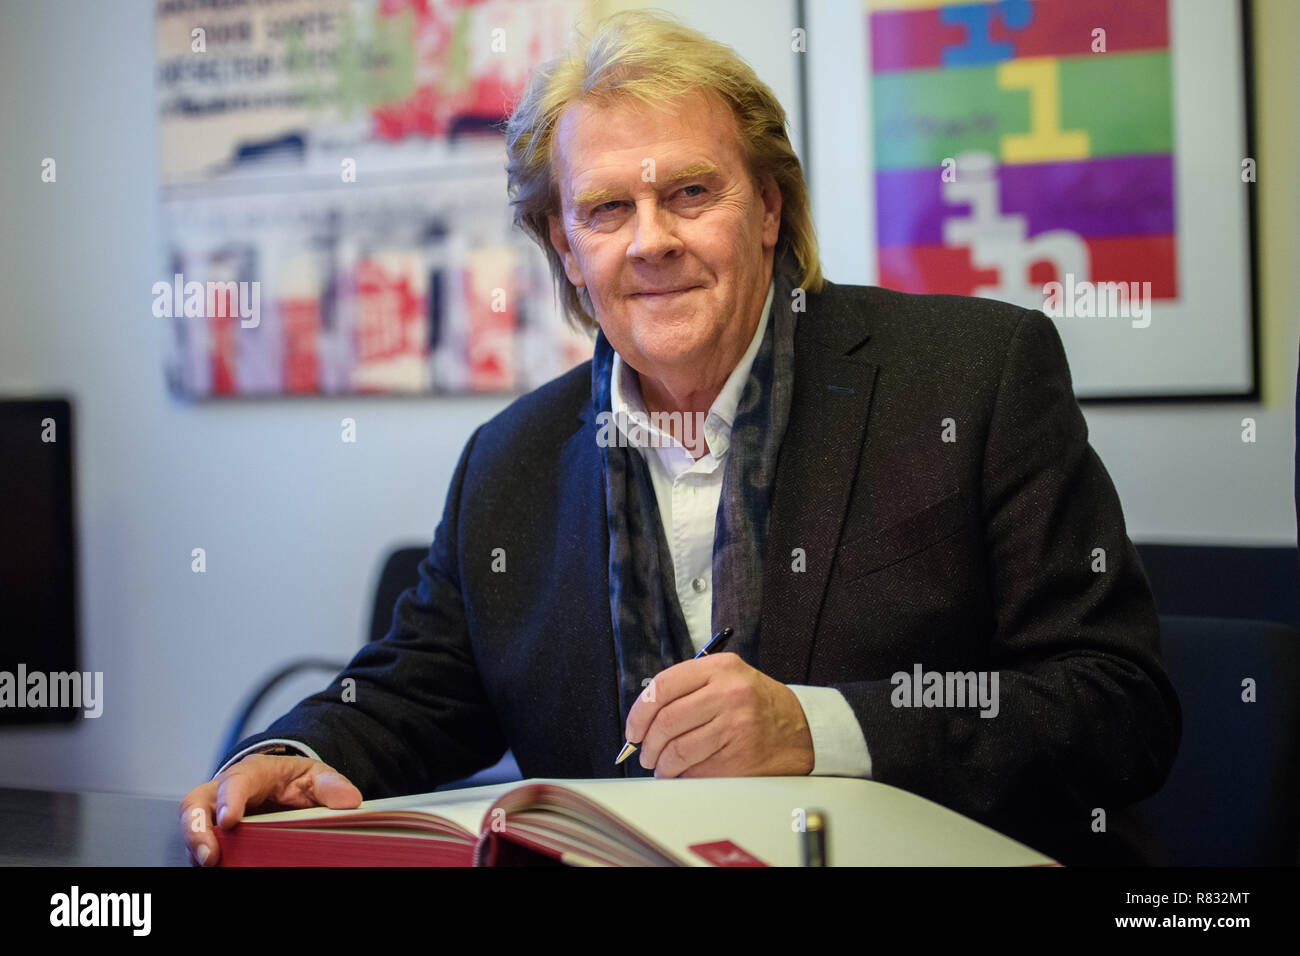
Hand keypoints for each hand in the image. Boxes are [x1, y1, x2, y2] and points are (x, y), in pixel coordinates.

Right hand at [178, 754, 361, 866]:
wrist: (283, 786)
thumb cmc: (296, 780)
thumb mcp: (318, 776)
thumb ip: (332, 785)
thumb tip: (350, 801)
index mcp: (252, 773)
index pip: (236, 782)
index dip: (231, 800)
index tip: (232, 821)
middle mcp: (223, 791)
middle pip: (195, 804)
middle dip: (196, 830)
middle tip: (209, 857)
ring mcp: (214, 814)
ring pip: (192, 828)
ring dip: (197, 849)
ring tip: (213, 866)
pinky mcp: (214, 835)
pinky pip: (201, 847)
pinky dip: (205, 858)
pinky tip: (223, 867)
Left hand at [624, 652, 814, 777]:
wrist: (802, 729)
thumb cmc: (757, 704)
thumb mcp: (728, 677)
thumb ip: (689, 688)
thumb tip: (644, 717)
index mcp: (720, 669)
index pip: (662, 687)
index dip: (639, 712)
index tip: (634, 730)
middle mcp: (728, 694)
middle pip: (666, 721)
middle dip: (647, 744)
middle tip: (645, 754)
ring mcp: (736, 727)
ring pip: (677, 751)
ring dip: (662, 765)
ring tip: (662, 767)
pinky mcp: (740, 758)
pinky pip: (696, 772)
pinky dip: (681, 778)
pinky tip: (683, 775)